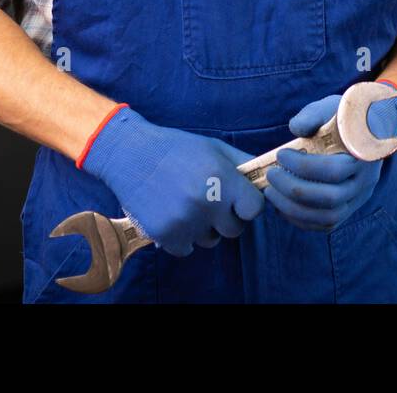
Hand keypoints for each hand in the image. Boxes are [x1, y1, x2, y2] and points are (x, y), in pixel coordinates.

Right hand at [81, 107, 264, 256]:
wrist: (131, 154)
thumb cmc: (176, 148)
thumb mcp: (214, 147)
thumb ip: (243, 163)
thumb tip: (266, 176)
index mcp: (222, 179)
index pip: (254, 208)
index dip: (247, 204)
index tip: (238, 198)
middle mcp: (206, 202)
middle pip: (234, 229)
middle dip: (226, 217)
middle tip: (210, 200)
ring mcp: (185, 222)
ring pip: (210, 240)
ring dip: (203, 228)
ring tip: (187, 203)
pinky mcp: (165, 235)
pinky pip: (187, 249)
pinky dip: (182, 237)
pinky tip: (173, 214)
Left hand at [263, 88, 396, 231]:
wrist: (370, 130)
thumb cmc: (347, 117)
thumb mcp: (331, 106)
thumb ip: (313, 115)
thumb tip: (295, 128)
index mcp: (363, 155)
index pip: (334, 170)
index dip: (303, 166)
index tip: (281, 154)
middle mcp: (365, 181)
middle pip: (330, 198)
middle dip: (293, 189)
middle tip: (271, 175)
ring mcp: (358, 198)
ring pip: (328, 217)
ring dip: (294, 209)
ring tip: (271, 192)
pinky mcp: (349, 209)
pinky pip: (326, 224)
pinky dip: (301, 220)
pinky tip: (282, 205)